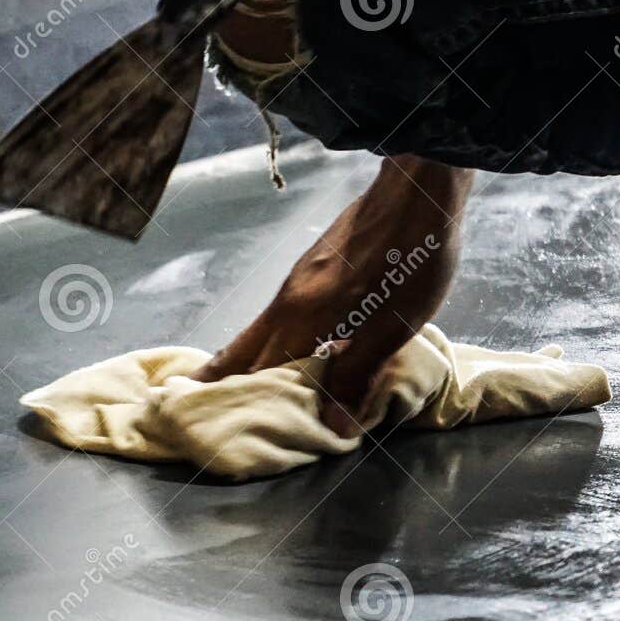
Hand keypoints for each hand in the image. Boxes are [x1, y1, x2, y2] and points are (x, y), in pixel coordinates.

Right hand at [194, 157, 473, 435]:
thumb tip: (331, 426)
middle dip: (225, 383)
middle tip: (202, 413)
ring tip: (237, 390)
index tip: (215, 428)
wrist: (418, 191)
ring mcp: (299, 280)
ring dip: (249, 362)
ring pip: (262, 331)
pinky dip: (272, 341)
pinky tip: (287, 350)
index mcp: (302, 319)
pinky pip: (281, 316)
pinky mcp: (314, 268)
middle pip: (246, 349)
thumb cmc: (410, 262)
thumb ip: (356, 376)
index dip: (239, 402)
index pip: (258, 372)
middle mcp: (289, 300)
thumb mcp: (391, 329)